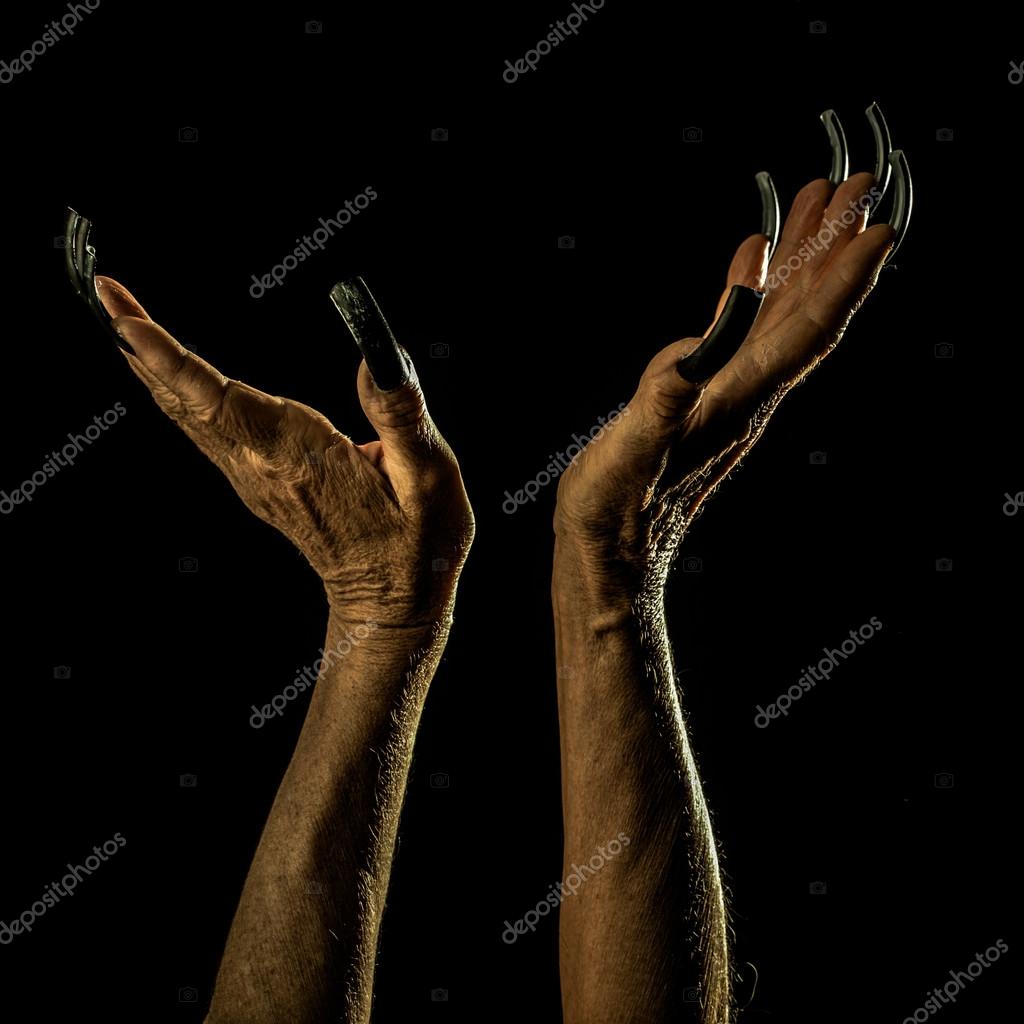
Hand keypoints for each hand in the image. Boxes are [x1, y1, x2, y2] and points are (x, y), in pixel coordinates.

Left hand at [99, 277, 473, 626]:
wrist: (390, 604)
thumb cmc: (417, 545)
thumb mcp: (430, 480)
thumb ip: (400, 414)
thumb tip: (375, 355)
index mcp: (299, 460)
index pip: (217, 399)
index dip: (168, 357)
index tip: (122, 318)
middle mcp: (261, 469)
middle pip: (183, 401)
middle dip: (138, 344)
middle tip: (102, 289)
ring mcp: (253, 479)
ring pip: (186, 415)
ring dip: (149, 364)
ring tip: (117, 314)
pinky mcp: (256, 482)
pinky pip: (203, 428)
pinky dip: (175, 388)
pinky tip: (161, 368)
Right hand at [554, 173, 894, 599]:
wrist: (611, 560)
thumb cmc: (614, 519)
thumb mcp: (625, 461)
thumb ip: (658, 408)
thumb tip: (689, 354)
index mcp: (734, 404)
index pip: (803, 334)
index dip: (843, 282)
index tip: (880, 226)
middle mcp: (744, 395)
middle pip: (805, 312)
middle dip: (834, 248)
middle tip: (859, 185)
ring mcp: (725, 396)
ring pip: (778, 315)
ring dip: (802, 259)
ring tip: (817, 201)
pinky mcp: (700, 400)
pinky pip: (737, 331)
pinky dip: (749, 289)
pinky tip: (751, 259)